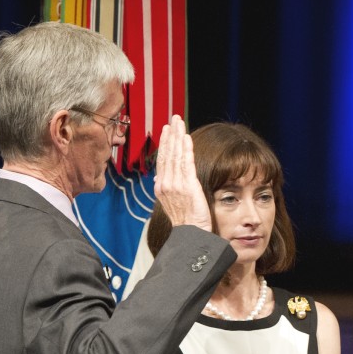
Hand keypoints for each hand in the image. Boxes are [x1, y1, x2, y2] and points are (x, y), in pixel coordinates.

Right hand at [154, 115, 212, 230]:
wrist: (191, 234)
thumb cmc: (185, 221)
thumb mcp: (172, 202)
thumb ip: (167, 188)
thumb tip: (161, 177)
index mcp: (161, 187)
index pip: (162, 160)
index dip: (165, 143)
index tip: (167, 130)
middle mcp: (165, 184)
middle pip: (167, 154)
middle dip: (170, 134)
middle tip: (174, 119)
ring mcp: (176, 185)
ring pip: (176, 155)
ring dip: (178, 136)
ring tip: (179, 123)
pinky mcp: (188, 186)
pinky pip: (186, 163)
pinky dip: (185, 149)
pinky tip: (186, 137)